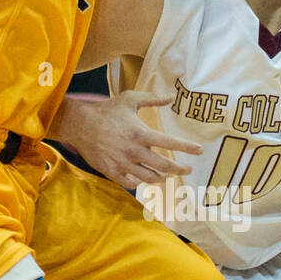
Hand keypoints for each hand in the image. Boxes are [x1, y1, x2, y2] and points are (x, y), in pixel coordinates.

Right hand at [69, 91, 202, 186]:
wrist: (80, 124)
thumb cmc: (107, 110)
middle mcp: (133, 150)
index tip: (200, 150)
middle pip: (163, 165)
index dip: (187, 148)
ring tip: (167, 175)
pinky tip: (145, 178)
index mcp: (140, 133)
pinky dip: (140, 183)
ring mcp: (122, 163)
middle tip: (187, 169)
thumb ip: (153, 99)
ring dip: (162, 177)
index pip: (170, 142)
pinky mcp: (112, 171)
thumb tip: (172, 96)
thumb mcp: (130, 99)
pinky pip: (131, 183)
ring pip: (149, 177)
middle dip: (179, 169)